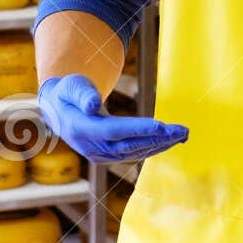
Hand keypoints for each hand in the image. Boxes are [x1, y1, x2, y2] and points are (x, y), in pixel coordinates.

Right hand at [38, 74, 189, 163]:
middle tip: (182, 130)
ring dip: (160, 144)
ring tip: (182, 134)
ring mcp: (99, 155)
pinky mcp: (108, 157)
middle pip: (128, 145)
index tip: (162, 126)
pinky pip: (134, 153)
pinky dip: (153, 147)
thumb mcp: (71, 86)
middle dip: (158, 139)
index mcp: (80, 128)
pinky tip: (170, 140)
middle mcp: (90, 147)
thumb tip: (92, 104)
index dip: (138, 130)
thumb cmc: (68, 93)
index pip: (113, 131)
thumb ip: (82, 94)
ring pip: (134, 152)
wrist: (59, 111)